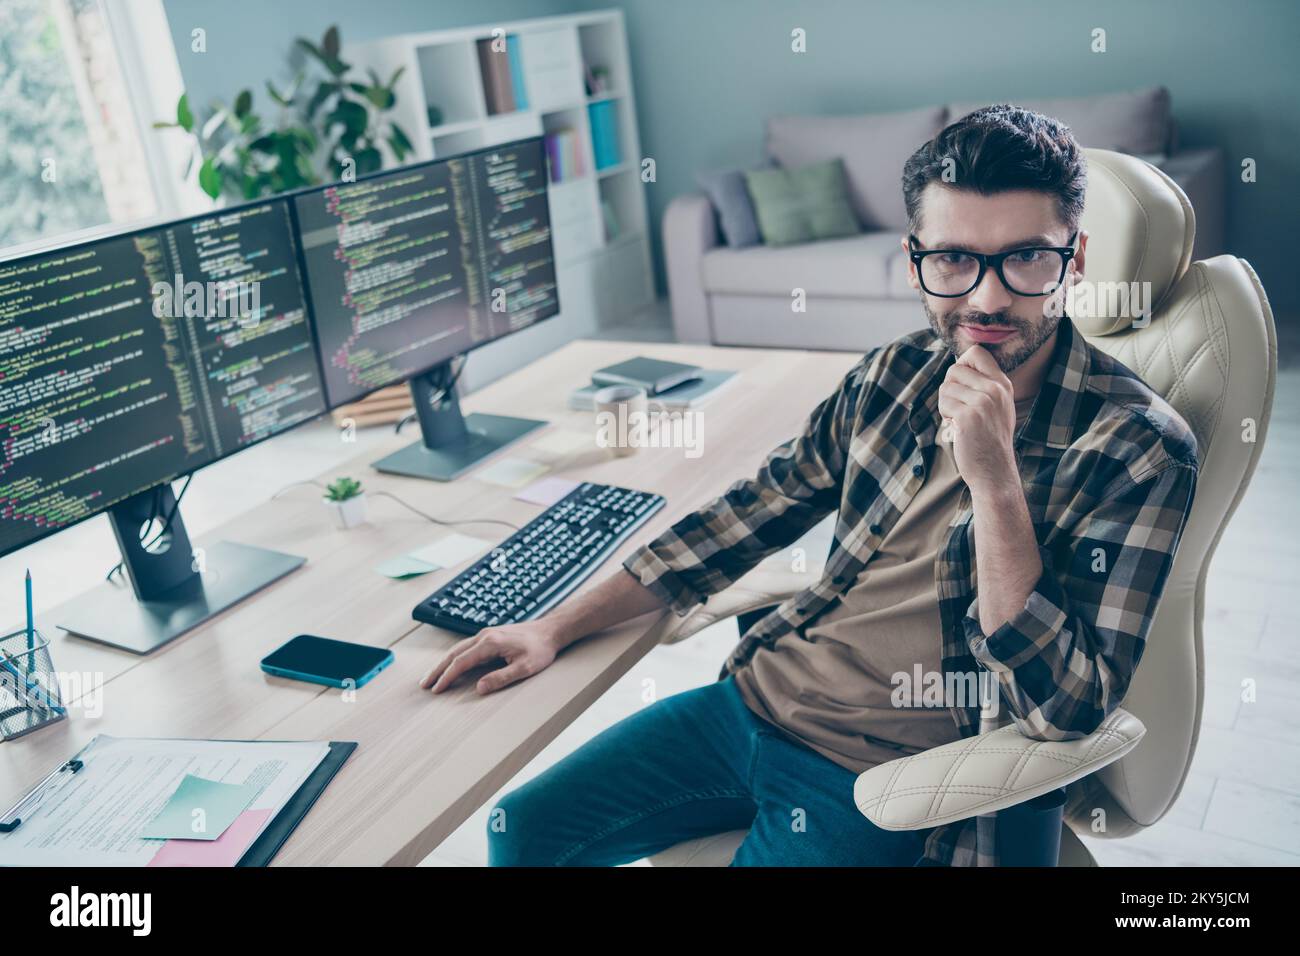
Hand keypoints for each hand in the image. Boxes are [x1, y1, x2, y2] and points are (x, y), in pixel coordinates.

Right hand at [419, 619, 563, 694]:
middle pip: (453, 654)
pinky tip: (450, 665)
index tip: (437, 690)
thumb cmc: (540, 649)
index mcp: (490, 643)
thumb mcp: (525, 668)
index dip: (447, 677)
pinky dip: (454, 658)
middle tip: (425, 685)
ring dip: (443, 663)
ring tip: (432, 677)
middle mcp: (484, 636)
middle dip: (437, 670)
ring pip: (457, 649)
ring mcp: (486, 634)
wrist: (550, 631)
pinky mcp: (489, 636)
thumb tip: (479, 689)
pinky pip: (465, 647)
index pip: (461, 662)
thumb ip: (502, 678)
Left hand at [937, 345, 1018, 494]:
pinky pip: (944, 403)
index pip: (977, 352)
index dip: (961, 364)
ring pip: (946, 387)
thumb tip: (957, 365)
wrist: (994, 469)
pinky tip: (956, 427)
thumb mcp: (997, 405)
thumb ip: (983, 385)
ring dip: (945, 404)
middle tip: (957, 407)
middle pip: (955, 369)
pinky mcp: (968, 417)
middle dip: (949, 388)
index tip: (961, 384)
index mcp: (1003, 384)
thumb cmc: (989, 438)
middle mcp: (995, 389)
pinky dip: (945, 416)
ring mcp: (983, 402)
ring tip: (959, 420)